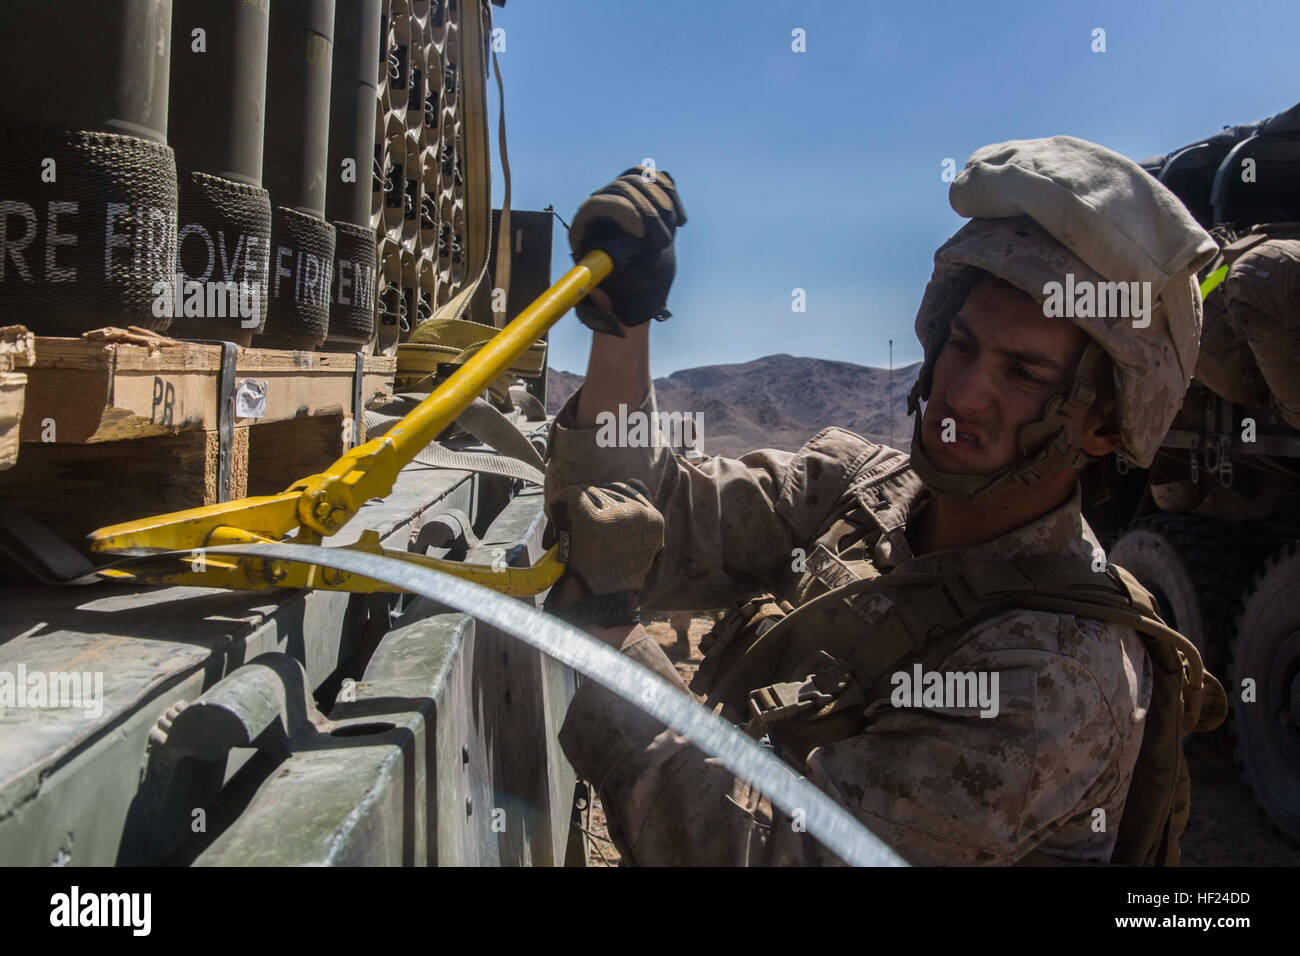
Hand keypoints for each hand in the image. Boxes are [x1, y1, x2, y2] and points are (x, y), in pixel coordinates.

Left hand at [546, 480, 664, 595]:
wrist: (598, 604)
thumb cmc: (613, 580)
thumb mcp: (637, 548)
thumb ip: (635, 520)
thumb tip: (634, 483)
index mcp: (654, 520)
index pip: (629, 490)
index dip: (608, 504)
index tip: (596, 524)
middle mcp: (639, 512)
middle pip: (606, 490)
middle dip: (590, 508)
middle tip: (578, 534)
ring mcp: (614, 511)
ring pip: (586, 492)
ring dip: (572, 511)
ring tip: (566, 536)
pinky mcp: (589, 514)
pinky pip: (568, 495)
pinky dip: (557, 508)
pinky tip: (556, 530)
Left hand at [568, 167, 686, 334]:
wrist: (636, 292)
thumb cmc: (616, 298)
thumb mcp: (606, 303)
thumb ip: (598, 301)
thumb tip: (595, 293)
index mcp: (585, 228)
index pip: (599, 202)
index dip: (622, 210)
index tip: (642, 235)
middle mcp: (601, 208)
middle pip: (625, 185)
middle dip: (649, 211)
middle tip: (663, 242)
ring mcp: (622, 199)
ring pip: (641, 178)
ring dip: (662, 202)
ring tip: (670, 232)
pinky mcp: (642, 198)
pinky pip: (656, 180)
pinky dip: (670, 193)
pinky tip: (678, 220)